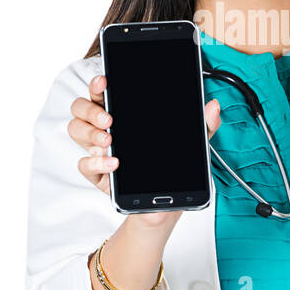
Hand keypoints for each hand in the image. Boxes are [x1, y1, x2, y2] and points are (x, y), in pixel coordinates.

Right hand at [69, 73, 222, 227]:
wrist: (162, 208)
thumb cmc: (170, 169)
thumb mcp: (191, 146)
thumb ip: (203, 126)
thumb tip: (213, 106)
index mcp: (124, 114)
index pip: (103, 92)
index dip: (98, 84)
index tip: (105, 81)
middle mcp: (105, 128)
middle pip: (80, 107)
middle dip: (91, 108)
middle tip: (109, 118)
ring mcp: (98, 150)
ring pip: (75, 129)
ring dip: (89, 132)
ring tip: (109, 139)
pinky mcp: (97, 173)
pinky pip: (83, 163)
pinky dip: (96, 161)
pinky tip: (113, 163)